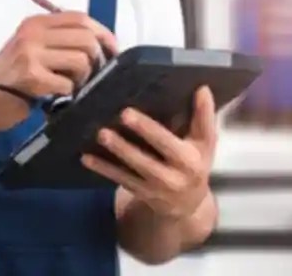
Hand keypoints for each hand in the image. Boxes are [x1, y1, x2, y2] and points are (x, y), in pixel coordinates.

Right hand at [0, 12, 117, 132]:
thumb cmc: (8, 78)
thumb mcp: (29, 48)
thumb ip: (56, 40)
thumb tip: (98, 43)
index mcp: (34, 23)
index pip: (80, 18)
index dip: (103, 33)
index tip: (112, 50)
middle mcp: (32, 33)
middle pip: (86, 38)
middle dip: (97, 59)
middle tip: (93, 75)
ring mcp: (31, 54)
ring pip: (81, 60)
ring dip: (83, 78)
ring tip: (71, 87)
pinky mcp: (32, 77)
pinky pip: (68, 83)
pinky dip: (68, 93)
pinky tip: (57, 96)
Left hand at [82, 86, 217, 220]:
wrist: (189, 204)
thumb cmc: (195, 162)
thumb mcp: (205, 142)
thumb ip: (204, 117)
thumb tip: (202, 88)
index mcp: (190, 160)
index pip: (169, 142)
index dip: (149, 129)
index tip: (127, 112)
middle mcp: (173, 177)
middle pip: (147, 159)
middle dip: (127, 144)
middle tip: (111, 123)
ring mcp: (155, 187)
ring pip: (131, 170)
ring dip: (114, 154)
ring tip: (99, 136)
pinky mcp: (140, 192)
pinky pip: (119, 179)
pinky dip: (102, 168)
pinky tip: (86, 157)